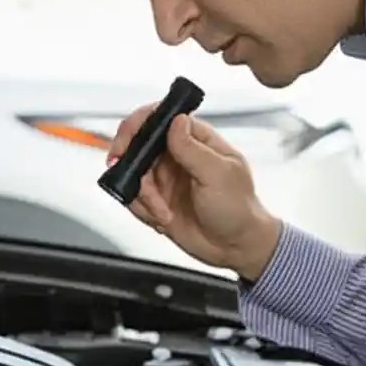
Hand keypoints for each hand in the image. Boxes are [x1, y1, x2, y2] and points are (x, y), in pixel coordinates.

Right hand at [107, 104, 280, 280]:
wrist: (235, 247)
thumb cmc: (239, 209)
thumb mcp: (219, 175)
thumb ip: (192, 148)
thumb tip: (175, 121)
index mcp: (196, 140)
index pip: (159, 117)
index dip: (137, 126)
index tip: (126, 144)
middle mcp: (177, 155)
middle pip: (137, 144)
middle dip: (130, 163)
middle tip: (133, 180)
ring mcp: (165, 177)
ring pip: (132, 173)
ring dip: (142, 195)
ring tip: (163, 210)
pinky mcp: (156, 199)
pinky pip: (133, 197)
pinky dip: (142, 209)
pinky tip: (163, 217)